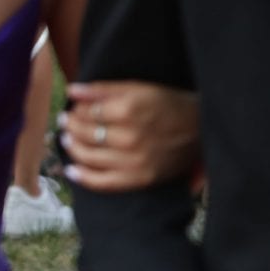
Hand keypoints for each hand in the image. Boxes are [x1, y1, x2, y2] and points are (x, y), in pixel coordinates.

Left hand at [60, 81, 202, 191]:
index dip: (77, 110)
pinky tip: (72, 169)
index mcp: (131, 109)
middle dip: (71, 127)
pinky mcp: (139, 179)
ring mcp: (134, 161)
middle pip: (86, 133)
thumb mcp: (142, 88)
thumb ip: (105, 89)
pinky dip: (82, 177)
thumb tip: (71, 90)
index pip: (88, 112)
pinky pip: (101, 182)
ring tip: (68, 140)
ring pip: (88, 156)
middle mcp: (130, 137)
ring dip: (72, 148)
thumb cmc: (171, 105)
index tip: (75, 108)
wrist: (202, 129)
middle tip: (67, 123)